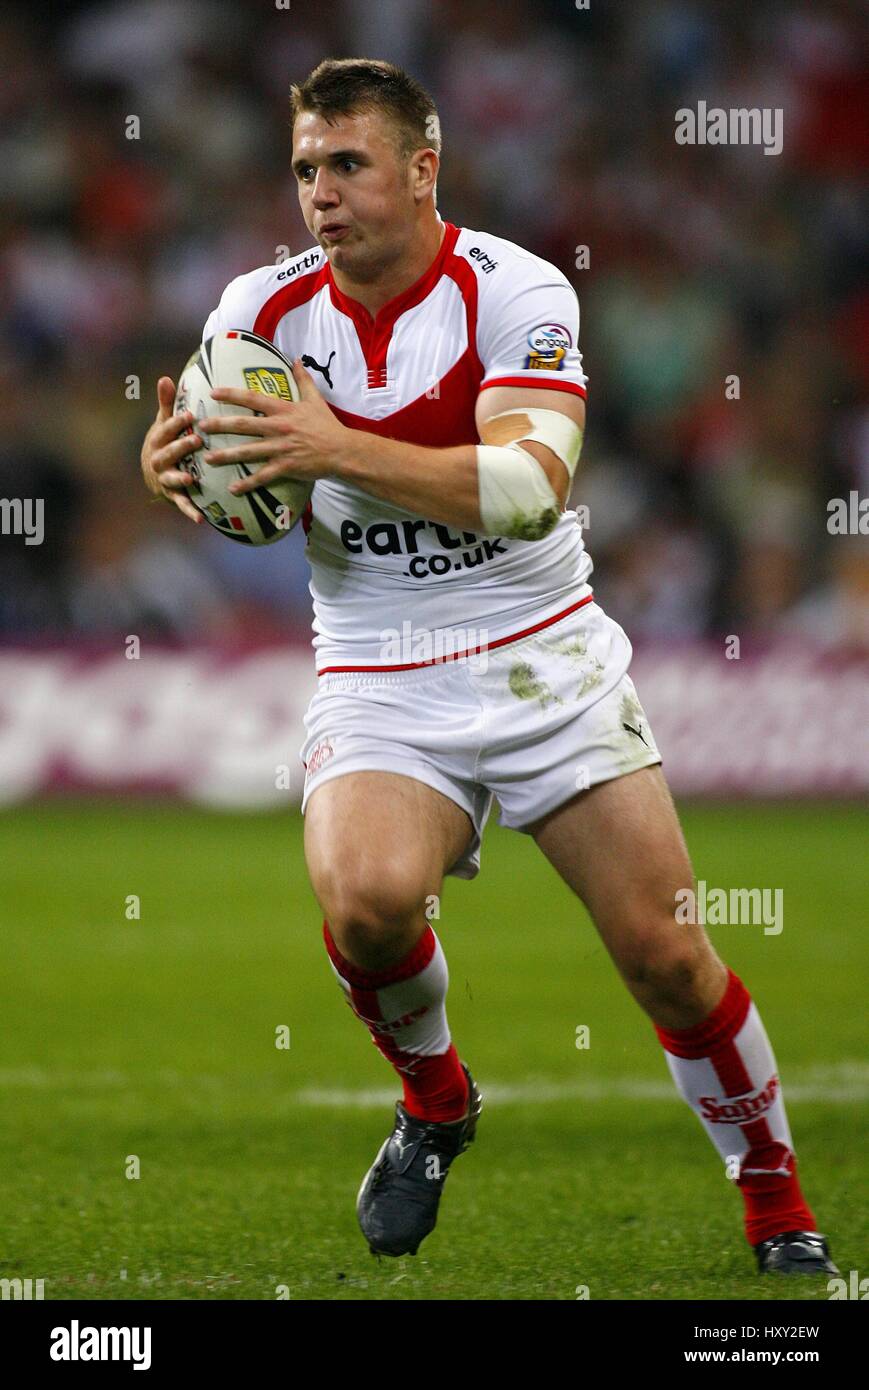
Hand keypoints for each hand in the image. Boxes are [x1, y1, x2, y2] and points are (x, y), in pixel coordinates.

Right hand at [140, 376, 204, 523]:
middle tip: (197, 440)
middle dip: (180, 447)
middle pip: (168, 453)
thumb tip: (165, 377)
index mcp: (158, 440)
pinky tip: (201, 519)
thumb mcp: (164, 423)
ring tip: (190, 480)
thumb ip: (166, 403)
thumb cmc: (164, 441)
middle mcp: (158, 460)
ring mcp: (165, 479)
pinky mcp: (173, 496)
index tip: (189, 414)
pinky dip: (189, 511)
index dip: (176, 422)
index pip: (166, 429)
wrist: (152, 473)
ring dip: (180, 479)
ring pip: (171, 478)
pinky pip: (181, 504)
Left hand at [195, 358, 348, 493]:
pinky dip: (248, 483)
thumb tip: (296, 360)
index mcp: (283, 410)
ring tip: (208, 459)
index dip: (232, 394)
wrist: (342, 450)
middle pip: (243, 425)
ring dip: (226, 455)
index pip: (252, 398)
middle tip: (201, 426)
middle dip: (220, 425)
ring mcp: (281, 448)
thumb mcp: (315, 399)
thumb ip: (303, 380)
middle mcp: (278, 428)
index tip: (213, 392)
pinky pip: (263, 476)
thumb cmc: (327, 425)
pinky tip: (233, 488)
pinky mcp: (286, 466)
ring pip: (248, 452)